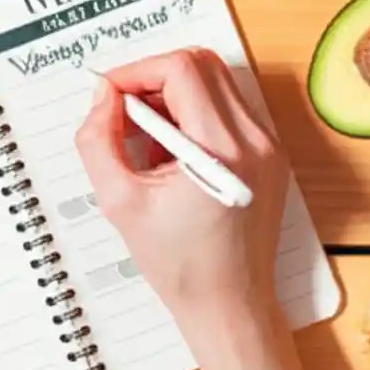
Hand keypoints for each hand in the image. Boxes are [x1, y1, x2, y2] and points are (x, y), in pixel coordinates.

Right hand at [75, 48, 288, 326]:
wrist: (229, 304)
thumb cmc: (178, 265)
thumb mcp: (119, 202)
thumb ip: (98, 141)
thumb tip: (104, 96)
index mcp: (221, 152)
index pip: (181, 71)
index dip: (137, 71)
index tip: (110, 94)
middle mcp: (254, 141)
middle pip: (202, 64)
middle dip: (155, 77)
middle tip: (126, 111)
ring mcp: (269, 146)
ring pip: (217, 82)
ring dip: (175, 95)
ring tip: (150, 142)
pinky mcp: (271, 155)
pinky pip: (229, 109)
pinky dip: (195, 114)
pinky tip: (174, 156)